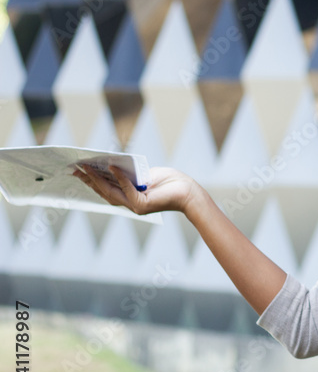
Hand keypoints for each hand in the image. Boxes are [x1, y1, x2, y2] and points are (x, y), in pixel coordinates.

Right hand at [73, 165, 197, 214]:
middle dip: (88, 179)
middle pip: (103, 191)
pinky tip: (112, 167)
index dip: (91, 180)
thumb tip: (112, 165)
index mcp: (129, 197)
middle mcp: (130, 204)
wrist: (189, 192)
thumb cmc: (170, 182)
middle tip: (75, 167)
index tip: (78, 169)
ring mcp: (135, 206)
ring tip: (88, 166)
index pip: (105, 189)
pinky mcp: (142, 204)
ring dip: (98, 178)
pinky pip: (127, 189)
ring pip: (111, 192)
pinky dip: (119, 178)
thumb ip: (130, 173)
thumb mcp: (145, 175)